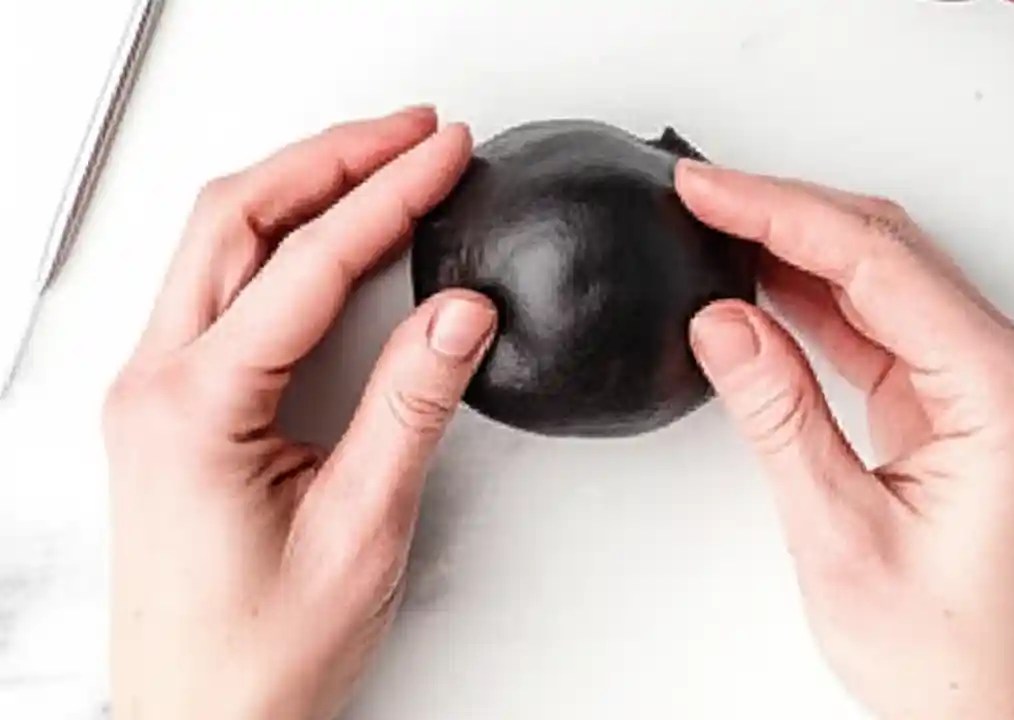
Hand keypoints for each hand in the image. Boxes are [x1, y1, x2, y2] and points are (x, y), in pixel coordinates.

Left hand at [103, 107, 495, 719]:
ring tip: (382, 157)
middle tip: (414, 131)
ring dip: (302, 185)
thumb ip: (413, 405)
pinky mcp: (174, 405)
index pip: (305, 263)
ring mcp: (155, 391)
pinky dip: (281, 238)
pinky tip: (331, 232)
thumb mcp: (360, 527)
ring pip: (219, 240)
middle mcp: (157, 384)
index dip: (386, 197)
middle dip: (332, 157)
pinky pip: (219, 286)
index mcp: (195, 408)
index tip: (442, 155)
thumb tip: (460, 310)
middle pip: (237, 217)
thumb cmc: (260, 655)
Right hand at [678, 162, 1013, 718]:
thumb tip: (722, 321)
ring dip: (799, 250)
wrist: (993, 719)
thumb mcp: (841, 534)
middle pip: (888, 250)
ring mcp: (983, 386)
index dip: (782, 211)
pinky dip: (817, 303)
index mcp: (1000, 391)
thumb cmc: (948, 655)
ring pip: (883, 280)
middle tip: (700, 195)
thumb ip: (781, 416)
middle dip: (788, 212)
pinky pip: (881, 328)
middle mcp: (1006, 372)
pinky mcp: (955, 406)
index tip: (707, 189)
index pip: (879, 261)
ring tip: (717, 229)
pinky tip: (762, 290)